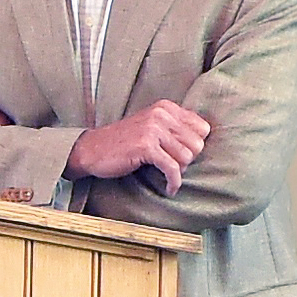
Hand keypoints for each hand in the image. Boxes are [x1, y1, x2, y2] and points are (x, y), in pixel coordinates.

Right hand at [66, 100, 209, 195]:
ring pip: (187, 158)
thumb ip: (175, 128)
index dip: (194, 146)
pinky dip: (173, 183)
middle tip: (170, 166)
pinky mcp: (145, 146)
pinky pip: (172, 169)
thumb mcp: (151, 127)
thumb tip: (204, 142)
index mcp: (165, 107)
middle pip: (197, 144)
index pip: (202, 128)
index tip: (180, 155)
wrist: (92, 150)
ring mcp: (152, 129)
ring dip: (178, 172)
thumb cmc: (124, 143)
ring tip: (164, 173)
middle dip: (187, 160)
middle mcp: (161, 114)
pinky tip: (168, 188)